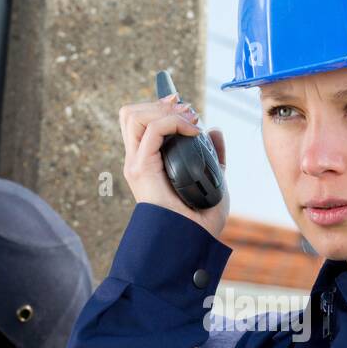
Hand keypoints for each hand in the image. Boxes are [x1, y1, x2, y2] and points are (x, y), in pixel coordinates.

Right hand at [119, 91, 228, 239]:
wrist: (192, 243)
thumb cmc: (199, 222)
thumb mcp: (212, 180)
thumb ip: (213, 155)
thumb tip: (214, 131)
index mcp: (147, 162)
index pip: (139, 122)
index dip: (159, 107)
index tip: (186, 109)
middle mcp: (136, 161)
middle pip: (131, 113)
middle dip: (159, 104)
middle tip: (187, 111)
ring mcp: (136, 164)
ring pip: (134, 115)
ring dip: (164, 110)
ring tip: (189, 120)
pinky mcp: (141, 168)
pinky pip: (152, 129)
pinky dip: (173, 122)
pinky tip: (193, 131)